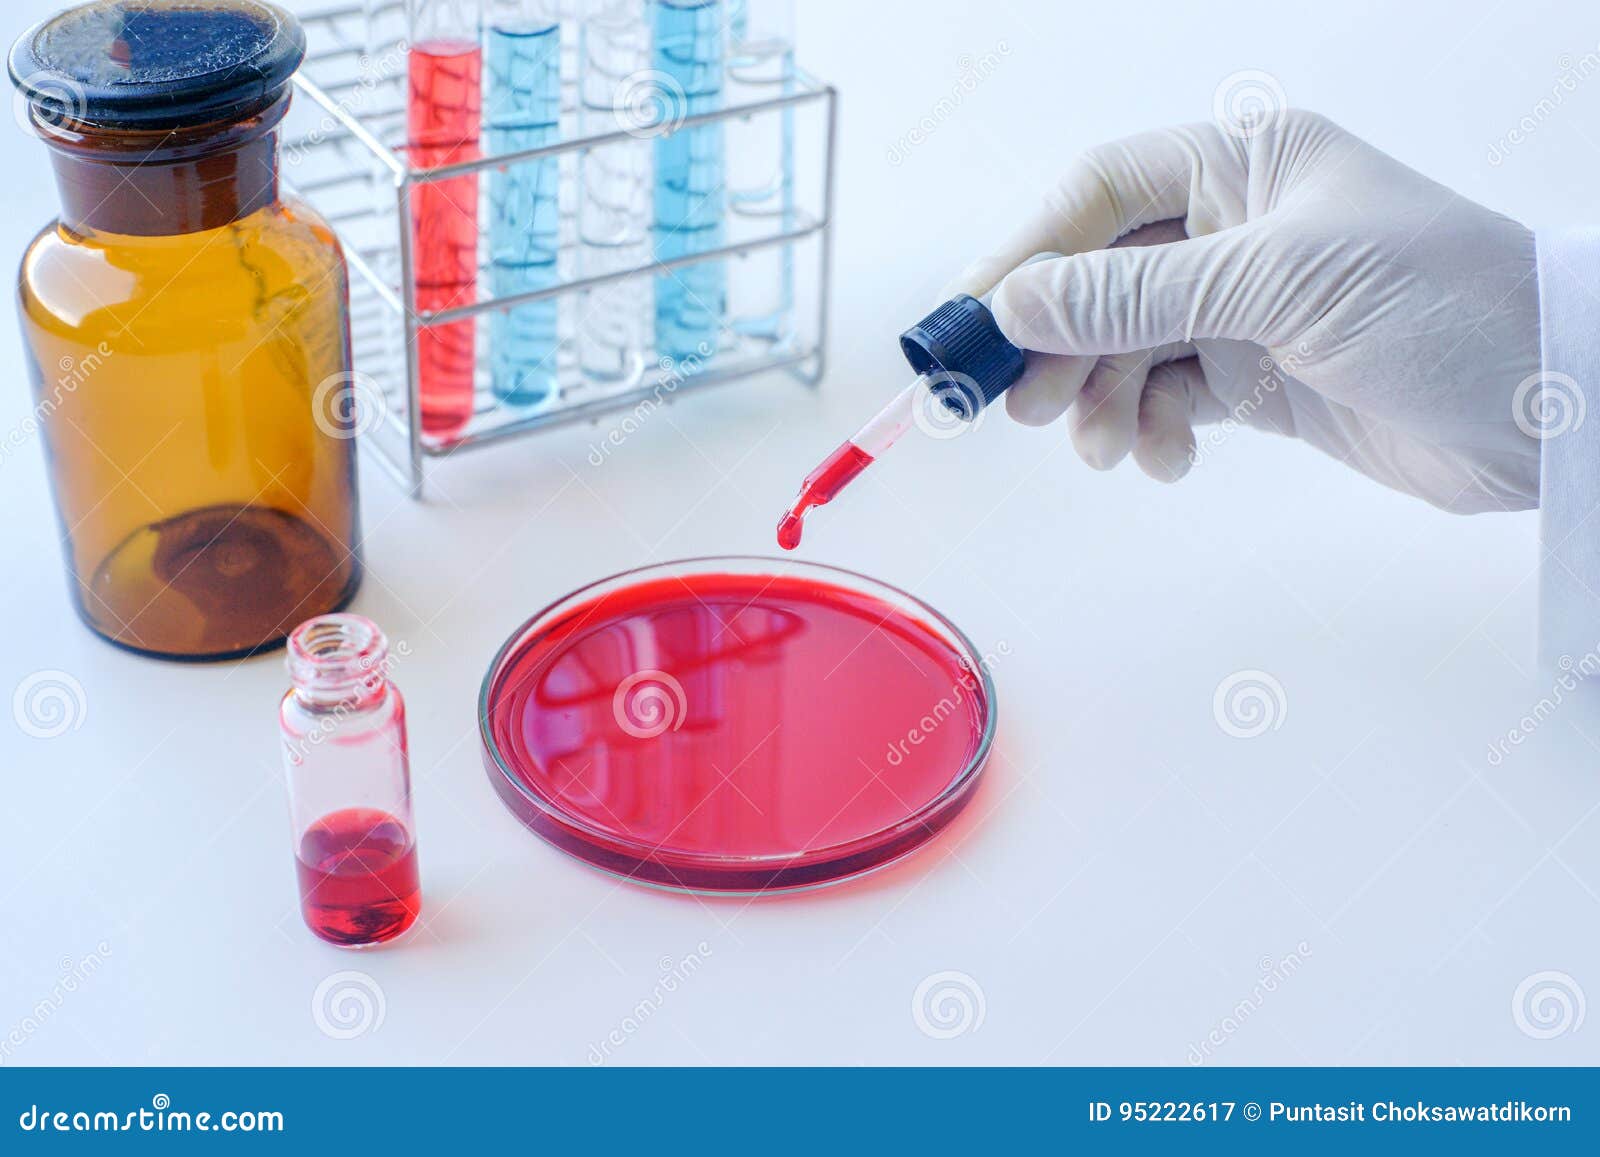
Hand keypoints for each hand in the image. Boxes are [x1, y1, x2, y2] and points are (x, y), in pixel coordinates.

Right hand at [948, 110, 1540, 512]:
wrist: (1550, 410)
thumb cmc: (1442, 307)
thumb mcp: (1279, 282)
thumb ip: (1137, 293)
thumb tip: (1016, 300)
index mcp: (1247, 163)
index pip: (1102, 193)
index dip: (1031, 251)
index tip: (977, 318)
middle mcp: (1238, 227)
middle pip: (1101, 276)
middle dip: (1060, 343)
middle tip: (1026, 406)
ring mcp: (1248, 305)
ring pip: (1127, 346)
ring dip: (1103, 400)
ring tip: (1109, 449)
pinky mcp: (1262, 376)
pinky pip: (1169, 397)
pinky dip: (1153, 430)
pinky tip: (1168, 458)